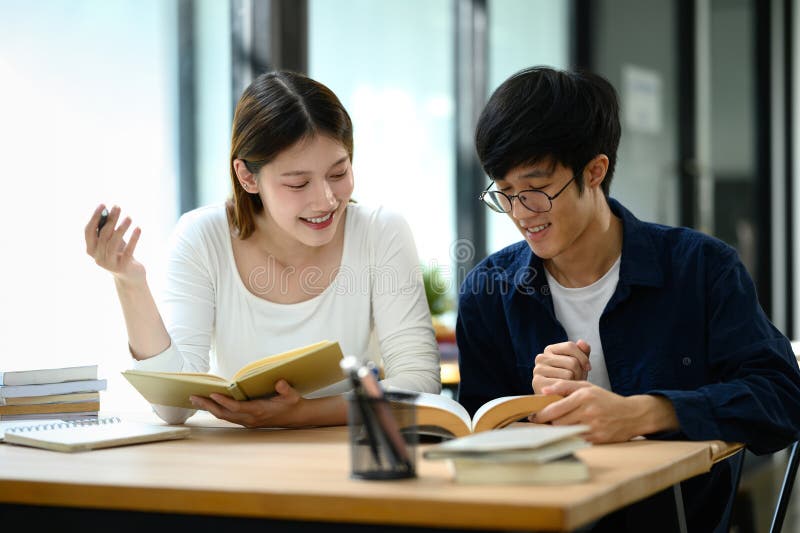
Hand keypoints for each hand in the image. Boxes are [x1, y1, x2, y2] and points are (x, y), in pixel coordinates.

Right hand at [84, 204, 144, 283]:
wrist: (131, 275)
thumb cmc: (120, 253)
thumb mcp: (113, 240)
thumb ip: (109, 228)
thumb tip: (110, 211)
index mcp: (91, 249)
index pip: (88, 231)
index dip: (95, 217)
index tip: (103, 205)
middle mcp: (97, 257)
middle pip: (103, 235)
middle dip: (110, 220)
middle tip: (118, 207)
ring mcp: (108, 264)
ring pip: (113, 243)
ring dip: (121, 228)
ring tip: (129, 218)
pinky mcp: (122, 267)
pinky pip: (128, 251)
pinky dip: (133, 239)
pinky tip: (138, 229)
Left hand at [189, 379, 310, 427]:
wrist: (296, 417)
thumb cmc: (292, 404)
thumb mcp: (293, 395)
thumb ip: (286, 389)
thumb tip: (279, 383)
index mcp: (259, 411)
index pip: (237, 407)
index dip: (224, 402)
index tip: (212, 394)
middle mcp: (250, 418)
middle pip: (224, 414)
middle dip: (208, 406)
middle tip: (193, 397)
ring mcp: (247, 421)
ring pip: (224, 416)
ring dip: (209, 408)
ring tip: (195, 400)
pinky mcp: (246, 420)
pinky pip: (228, 416)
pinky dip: (216, 410)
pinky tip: (208, 405)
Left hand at [530, 380, 678, 443]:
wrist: (632, 414)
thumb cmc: (605, 399)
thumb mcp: (587, 386)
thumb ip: (564, 386)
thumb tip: (543, 391)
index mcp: (584, 396)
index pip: (555, 408)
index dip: (540, 414)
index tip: (532, 417)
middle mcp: (589, 411)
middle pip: (558, 422)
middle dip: (549, 423)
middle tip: (543, 423)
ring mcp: (594, 426)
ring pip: (565, 432)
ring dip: (558, 430)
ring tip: (555, 427)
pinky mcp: (598, 439)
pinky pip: (577, 440)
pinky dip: (570, 437)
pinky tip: (570, 433)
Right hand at [532, 340, 590, 392]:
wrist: (561, 403)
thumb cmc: (571, 382)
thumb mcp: (579, 365)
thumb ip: (582, 352)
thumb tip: (582, 342)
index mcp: (550, 350)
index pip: (570, 346)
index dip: (583, 358)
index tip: (588, 368)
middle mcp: (541, 357)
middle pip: (572, 361)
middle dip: (579, 373)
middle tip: (575, 382)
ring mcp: (537, 369)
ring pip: (569, 373)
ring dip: (574, 383)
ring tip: (569, 387)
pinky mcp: (537, 382)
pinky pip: (562, 383)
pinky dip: (567, 389)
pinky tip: (564, 393)